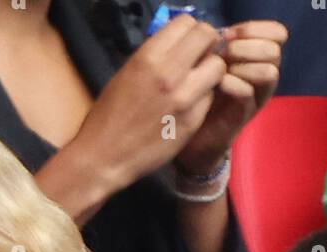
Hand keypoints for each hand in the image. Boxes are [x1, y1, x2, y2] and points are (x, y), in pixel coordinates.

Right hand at [67, 16, 226, 191]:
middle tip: (202, 56)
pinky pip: (211, 97)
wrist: (108, 153)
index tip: (190, 42)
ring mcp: (185, 97)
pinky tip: (194, 103)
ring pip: (218, 67)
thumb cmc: (112, 112)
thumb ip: (156, 55)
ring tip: (202, 80)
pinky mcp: (194, 120)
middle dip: (208, 44)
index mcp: (149, 56)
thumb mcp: (129, 71)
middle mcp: (169, 72)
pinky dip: (207, 95)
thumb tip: (178, 45)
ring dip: (214, 70)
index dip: (192, 31)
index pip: (187, 23)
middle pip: (207, 37)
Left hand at [176, 20, 285, 174]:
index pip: (276, 34)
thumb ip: (220, 44)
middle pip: (275, 51)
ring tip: (222, 68)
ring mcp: (255, 99)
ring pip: (270, 72)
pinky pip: (248, 94)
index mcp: (256, 59)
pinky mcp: (243, 116)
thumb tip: (219, 28)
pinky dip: (233, 84)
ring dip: (245, 64)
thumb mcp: (210, 60)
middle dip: (248, 45)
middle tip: (226, 51)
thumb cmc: (199, 92)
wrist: (191, 135)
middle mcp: (262, 78)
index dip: (256, 28)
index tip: (230, 33)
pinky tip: (218, 83)